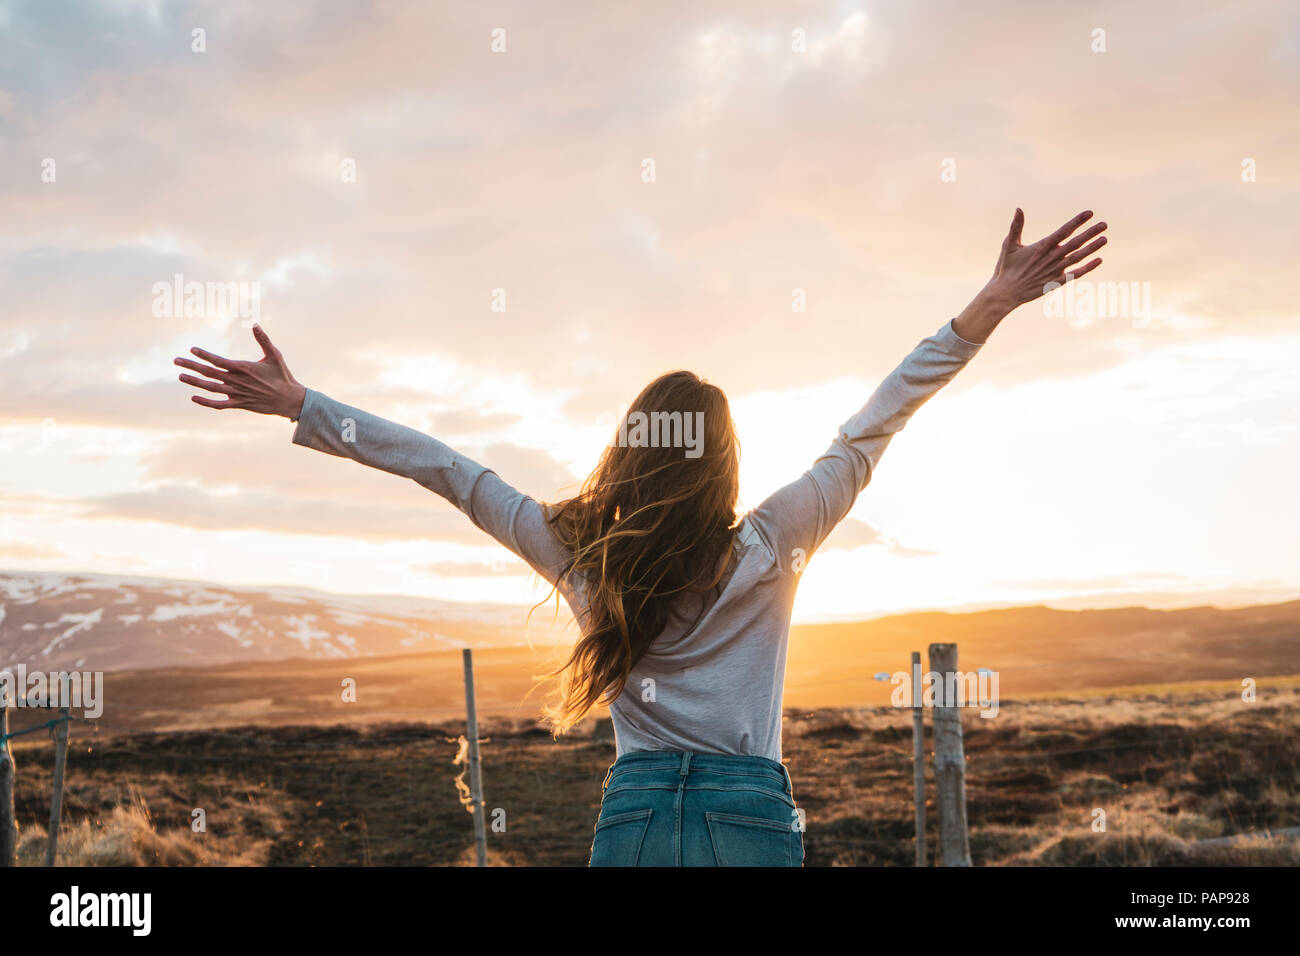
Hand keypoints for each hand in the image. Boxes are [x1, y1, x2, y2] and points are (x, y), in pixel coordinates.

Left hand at [174, 324, 305, 419]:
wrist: (290, 400)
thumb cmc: (283, 376)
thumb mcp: (275, 355)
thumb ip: (263, 340)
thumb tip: (255, 324)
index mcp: (244, 368)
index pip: (218, 360)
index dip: (204, 355)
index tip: (192, 349)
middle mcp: (237, 381)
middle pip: (209, 373)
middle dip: (191, 366)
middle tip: (176, 361)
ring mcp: (237, 394)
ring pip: (211, 388)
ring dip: (194, 382)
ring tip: (181, 376)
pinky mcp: (240, 404)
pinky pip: (219, 404)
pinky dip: (206, 402)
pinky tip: (194, 397)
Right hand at [986, 207, 1106, 309]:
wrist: (1005, 293)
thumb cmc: (1006, 268)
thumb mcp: (1009, 245)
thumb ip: (1016, 227)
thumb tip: (1018, 209)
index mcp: (1041, 247)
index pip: (1063, 231)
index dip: (1077, 222)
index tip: (1089, 213)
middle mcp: (1050, 258)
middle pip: (1074, 243)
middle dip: (1090, 233)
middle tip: (1104, 224)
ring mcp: (1054, 271)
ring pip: (1077, 257)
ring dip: (1092, 248)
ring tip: (1105, 239)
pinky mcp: (1055, 283)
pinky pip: (1075, 274)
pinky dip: (1087, 267)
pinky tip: (1098, 260)